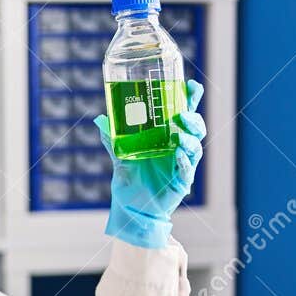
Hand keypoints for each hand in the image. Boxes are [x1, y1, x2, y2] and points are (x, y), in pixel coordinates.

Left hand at [94, 78, 205, 248]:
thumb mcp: (120, 158)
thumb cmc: (130, 181)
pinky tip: (178, 154)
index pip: (184, 114)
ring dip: (191, 139)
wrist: (130, 210)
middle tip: (181, 115)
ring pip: (196, 147)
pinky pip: (187, 169)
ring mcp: (182, 165)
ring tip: (179, 137)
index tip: (191, 86)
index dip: (191, 99)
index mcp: (167, 138)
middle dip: (193, 118)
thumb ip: (112, 140)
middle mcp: (178, 148)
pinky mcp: (181, 182)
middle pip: (196, 128)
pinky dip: (184, 160)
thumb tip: (99, 119)